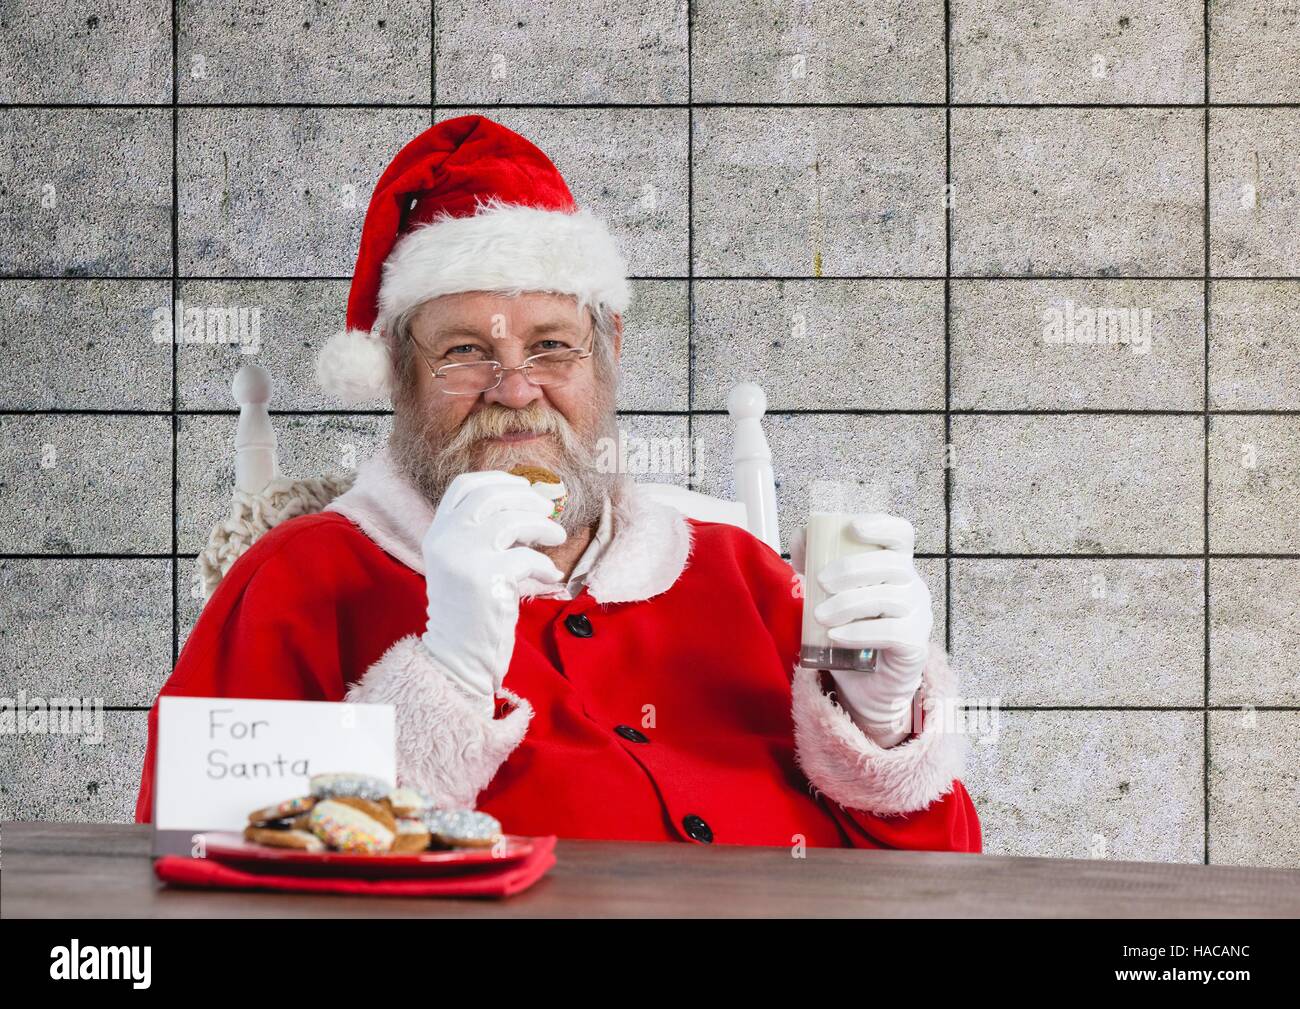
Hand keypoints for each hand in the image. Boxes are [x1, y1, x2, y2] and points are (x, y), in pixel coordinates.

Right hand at [419, 471, 566, 699]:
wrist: (457, 654)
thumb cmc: (470, 609)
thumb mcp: (463, 563)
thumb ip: (481, 534)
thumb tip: (526, 504)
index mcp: (438, 532)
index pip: (464, 486)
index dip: (497, 479)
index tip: (523, 486)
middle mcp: (446, 539)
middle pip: (490, 496)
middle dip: (526, 497)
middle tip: (548, 509)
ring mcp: (463, 557)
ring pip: (512, 520)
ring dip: (543, 526)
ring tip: (558, 536)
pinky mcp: (486, 578)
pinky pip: (528, 557)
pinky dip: (546, 565)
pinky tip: (551, 577)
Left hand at [808, 514, 932, 745]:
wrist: (864, 684)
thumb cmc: (850, 629)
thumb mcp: (830, 594)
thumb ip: (816, 562)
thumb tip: (800, 538)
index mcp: (895, 565)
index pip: (901, 534)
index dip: (882, 526)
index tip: (853, 528)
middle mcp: (913, 586)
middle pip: (893, 565)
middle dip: (853, 569)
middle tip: (819, 582)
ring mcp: (918, 616)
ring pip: (890, 598)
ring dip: (849, 604)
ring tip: (820, 616)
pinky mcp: (915, 646)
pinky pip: (892, 632)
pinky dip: (859, 632)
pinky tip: (836, 636)